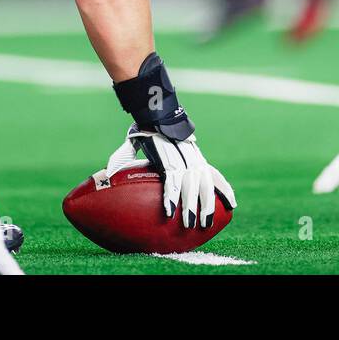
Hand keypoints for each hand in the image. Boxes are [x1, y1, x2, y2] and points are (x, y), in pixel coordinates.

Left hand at [100, 126, 234, 227]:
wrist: (161, 114)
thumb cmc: (145, 131)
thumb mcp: (133, 139)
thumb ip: (123, 155)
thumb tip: (106, 171)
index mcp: (168, 153)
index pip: (171, 177)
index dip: (171, 195)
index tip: (169, 212)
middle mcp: (185, 156)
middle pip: (191, 183)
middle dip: (191, 205)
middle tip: (188, 225)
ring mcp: (196, 158)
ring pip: (206, 182)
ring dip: (207, 204)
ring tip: (206, 224)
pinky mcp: (202, 160)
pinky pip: (216, 176)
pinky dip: (225, 190)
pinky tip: (232, 205)